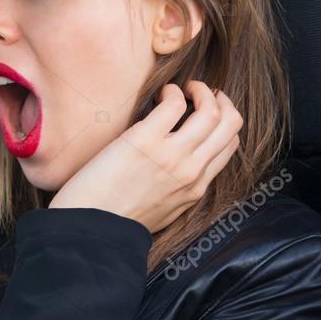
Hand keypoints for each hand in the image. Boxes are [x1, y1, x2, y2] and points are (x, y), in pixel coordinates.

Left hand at [48, 81, 242, 233]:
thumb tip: (176, 165)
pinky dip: (172, 91)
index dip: (223, 121)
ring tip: (184, 89)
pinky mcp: (145, 140)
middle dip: (220, 100)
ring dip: (201, 91)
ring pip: (212, 112)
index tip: (206, 110)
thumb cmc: (114, 219)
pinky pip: (174, 104)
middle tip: (202, 92)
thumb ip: (177, 188)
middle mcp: (191, 171)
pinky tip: (160, 94)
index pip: (229, 145)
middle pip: (230, 124)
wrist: (90, 230)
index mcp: (196, 189)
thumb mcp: (161, 210)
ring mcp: (171, 156)